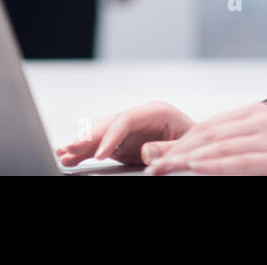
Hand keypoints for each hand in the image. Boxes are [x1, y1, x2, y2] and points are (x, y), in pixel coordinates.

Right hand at [55, 100, 195, 167]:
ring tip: (63, 154)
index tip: (100, 153)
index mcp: (156, 111)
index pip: (126, 119)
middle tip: (70, 150)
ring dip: (82, 145)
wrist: (202, 150)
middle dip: (89, 138)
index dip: (111, 135)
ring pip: (101, 135)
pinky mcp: (124, 144)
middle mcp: (140, 117)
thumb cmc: (199, 146)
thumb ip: (167, 147)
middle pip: (109, 125)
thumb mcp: (187, 146)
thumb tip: (146, 150)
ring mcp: (130, 130)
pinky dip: (86, 152)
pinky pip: (101, 146)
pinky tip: (70, 156)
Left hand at [141, 102, 266, 174]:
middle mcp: (260, 120)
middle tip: (151, 163)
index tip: (160, 155)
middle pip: (209, 134)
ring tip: (162, 168)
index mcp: (257, 114)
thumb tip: (206, 158)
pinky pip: (238, 160)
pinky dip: (213, 164)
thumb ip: (240, 150)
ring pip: (218, 146)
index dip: (182, 141)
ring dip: (185, 159)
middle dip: (177, 150)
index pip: (211, 126)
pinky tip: (194, 167)